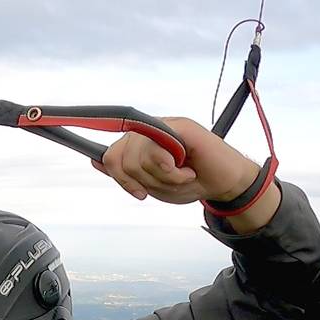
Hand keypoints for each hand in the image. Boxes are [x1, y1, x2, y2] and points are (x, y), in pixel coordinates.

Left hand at [90, 117, 261, 203]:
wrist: (224, 184)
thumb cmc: (191, 182)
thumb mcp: (152, 183)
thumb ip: (125, 172)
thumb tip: (95, 160)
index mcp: (138, 143)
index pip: (110, 155)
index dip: (119, 177)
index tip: (140, 193)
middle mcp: (147, 130)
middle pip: (119, 158)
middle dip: (142, 181)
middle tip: (167, 182)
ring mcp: (163, 126)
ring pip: (137, 158)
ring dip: (162, 179)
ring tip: (181, 176)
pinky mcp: (179, 126)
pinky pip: (158, 152)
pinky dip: (172, 173)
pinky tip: (188, 172)